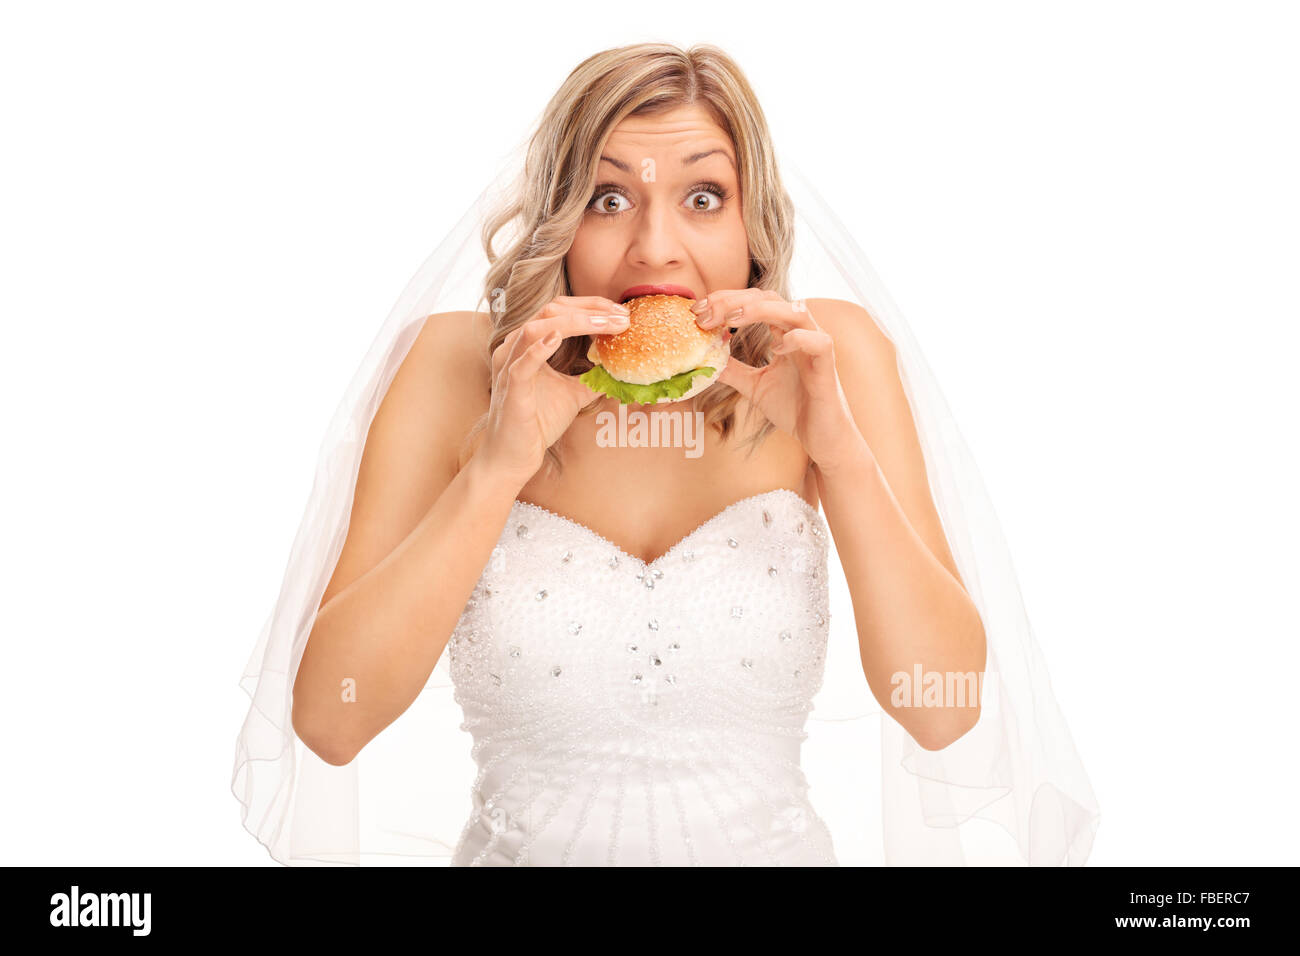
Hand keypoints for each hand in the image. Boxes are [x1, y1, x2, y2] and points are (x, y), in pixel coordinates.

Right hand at [476, 295, 628, 487]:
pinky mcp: (509, 389)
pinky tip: (559, 338)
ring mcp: (509, 366)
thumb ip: (591, 377)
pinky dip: (539, 349)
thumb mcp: (573, 393)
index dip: (592, 307)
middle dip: (589, 310)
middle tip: (621, 316)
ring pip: (535, 327)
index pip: (560, 309)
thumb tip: (619, 367)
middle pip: (551, 309)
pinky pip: (521, 364)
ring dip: (574, 322)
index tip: (621, 314)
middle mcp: (515, 348)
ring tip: (604, 324)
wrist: (514, 457)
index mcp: (528, 344)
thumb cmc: (537, 423)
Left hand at [694, 289, 866, 473]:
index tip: (698, 311)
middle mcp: (800, 333)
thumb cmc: (794, 408)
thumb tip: (704, 360)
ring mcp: (815, 346)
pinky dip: (797, 339)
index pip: (754, 301)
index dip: (725, 300)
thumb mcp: (754, 386)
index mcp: (782, 333)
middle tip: (705, 313)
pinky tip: (776, 349)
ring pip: (794, 311)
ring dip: (761, 310)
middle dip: (734, 301)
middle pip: (769, 297)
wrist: (821, 437)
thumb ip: (732, 370)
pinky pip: (817, 341)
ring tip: (733, 320)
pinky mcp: (827, 365)